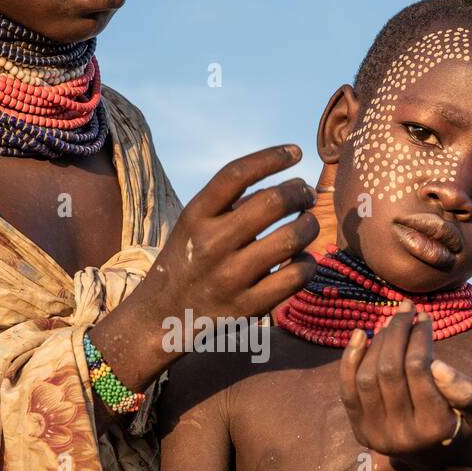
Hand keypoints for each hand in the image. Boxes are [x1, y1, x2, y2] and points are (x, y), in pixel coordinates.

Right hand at [89, 146, 318, 393]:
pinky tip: (302, 258)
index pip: (236, 174)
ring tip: (308, 223)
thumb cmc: (189, 261)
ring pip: (292, 237)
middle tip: (307, 195)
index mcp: (195, 216)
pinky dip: (308, 262)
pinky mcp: (248, 307)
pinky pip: (296, 275)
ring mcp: (230, 277)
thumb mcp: (194, 226)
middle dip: (300, 192)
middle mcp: (211, 244)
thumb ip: (232, 205)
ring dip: (309, 225)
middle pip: (272, 202)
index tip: (296, 152)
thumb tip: (292, 184)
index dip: (271, 157)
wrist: (162, 317)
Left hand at [339, 302, 471, 470]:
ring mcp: (376, 435)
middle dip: (397, 332)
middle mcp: (402, 434)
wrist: (440, 461)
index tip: (424, 317)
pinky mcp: (360, 431)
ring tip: (391, 322)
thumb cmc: (463, 424)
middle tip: (405, 309)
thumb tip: (438, 366)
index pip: (419, 368)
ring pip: (367, 378)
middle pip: (389, 370)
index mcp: (434, 426)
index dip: (419, 336)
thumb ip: (466, 390)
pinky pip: (347, 391)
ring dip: (377, 343)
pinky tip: (360, 335)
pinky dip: (350, 361)